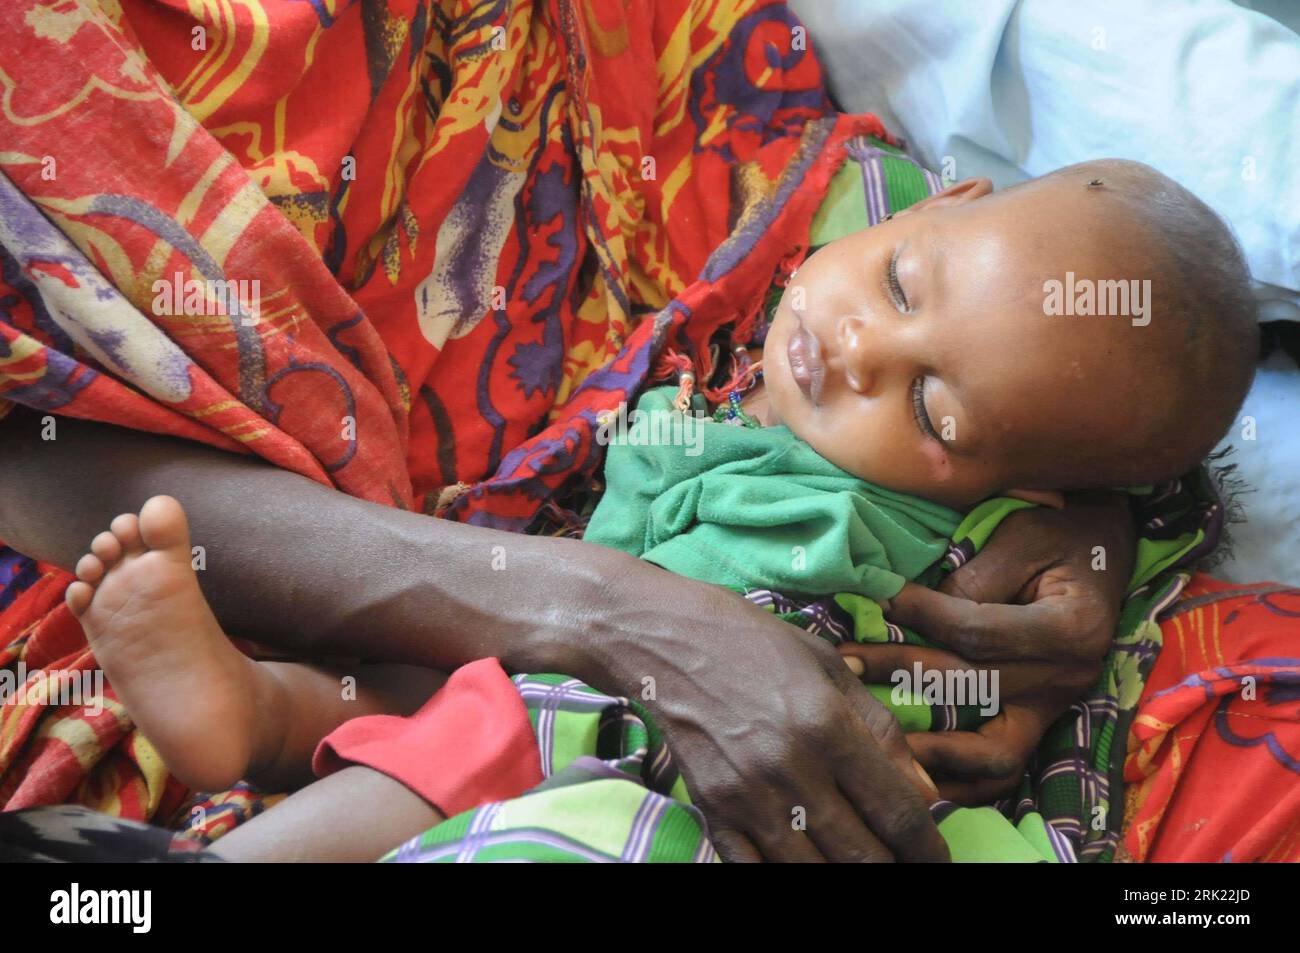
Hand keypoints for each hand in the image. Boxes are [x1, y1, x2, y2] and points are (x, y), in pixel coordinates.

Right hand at [594, 557, 946, 862]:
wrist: (664, 639)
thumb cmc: (752, 641)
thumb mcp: (828, 665)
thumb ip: (880, 729)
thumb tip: (925, 792)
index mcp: (827, 727)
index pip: (898, 813)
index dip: (928, 848)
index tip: (935, 857)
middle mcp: (790, 769)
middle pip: (863, 855)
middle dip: (894, 867)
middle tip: (902, 862)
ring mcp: (747, 797)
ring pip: (813, 873)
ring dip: (845, 875)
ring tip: (858, 863)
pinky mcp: (712, 811)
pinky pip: (754, 871)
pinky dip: (783, 877)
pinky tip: (805, 864)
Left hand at [838, 492, 1134, 803]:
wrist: (1103, 551)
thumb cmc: (1059, 534)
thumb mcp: (1019, 538)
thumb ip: (974, 578)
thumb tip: (913, 614)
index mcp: (1071, 628)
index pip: (979, 633)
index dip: (921, 616)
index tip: (875, 600)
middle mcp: (1068, 678)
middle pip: (973, 687)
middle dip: (901, 673)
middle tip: (846, 661)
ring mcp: (1056, 708)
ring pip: (992, 755)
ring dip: (930, 751)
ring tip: (872, 732)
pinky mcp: (1041, 723)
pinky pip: (1001, 770)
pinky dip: (958, 780)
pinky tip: (908, 772)